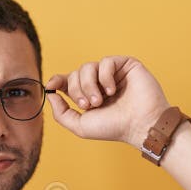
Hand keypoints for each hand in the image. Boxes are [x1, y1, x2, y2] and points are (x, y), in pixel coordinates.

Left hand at [46, 56, 171, 148]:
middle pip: (75, 74)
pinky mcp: (126, 65)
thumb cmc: (113, 128)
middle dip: (77, 90)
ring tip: (100, 100)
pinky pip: (106, 61)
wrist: (140, 125)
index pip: (68, 81)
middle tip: (90, 105)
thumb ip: (61, 112)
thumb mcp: (79, 125)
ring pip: (87, 67)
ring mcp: (112, 74)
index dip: (57, 80)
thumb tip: (50, 93)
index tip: (51, 85)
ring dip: (89, 85)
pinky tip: (112, 90)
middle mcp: (99, 83)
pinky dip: (105, 76)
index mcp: (88, 95)